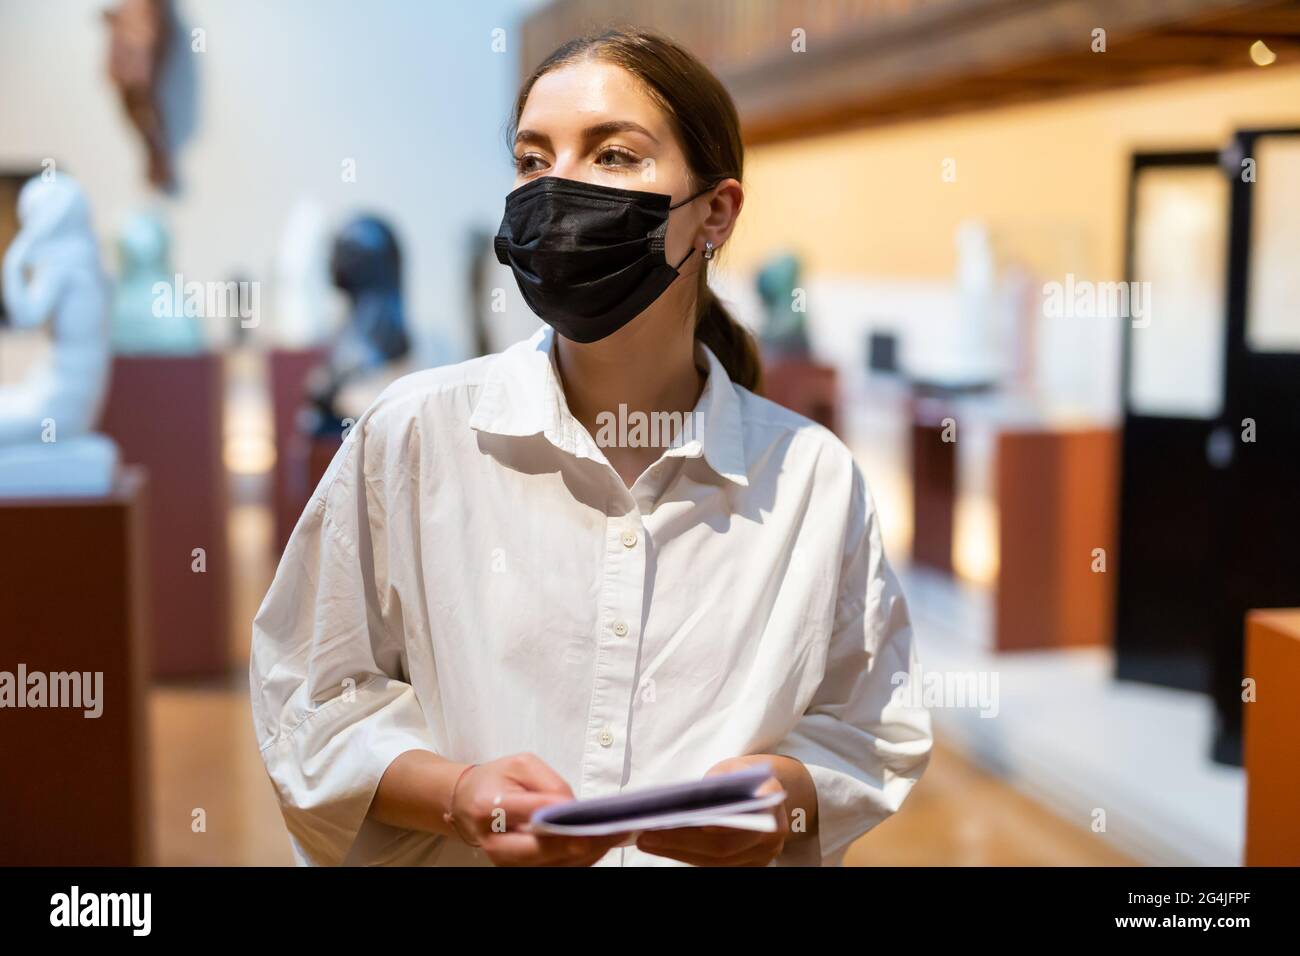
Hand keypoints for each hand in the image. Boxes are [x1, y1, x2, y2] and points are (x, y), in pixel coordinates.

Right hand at [448, 753, 624, 866]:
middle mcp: (495, 842)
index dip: (565, 815)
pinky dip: (580, 860)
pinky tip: (599, 846)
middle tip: (614, 831)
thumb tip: (575, 808)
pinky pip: (556, 870)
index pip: (533, 814)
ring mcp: (505, 862)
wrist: (468, 804)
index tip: (595, 812)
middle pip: (544, 850)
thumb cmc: (497, 780)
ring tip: (615, 837)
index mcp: (490, 808)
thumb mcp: (521, 765)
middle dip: (582, 841)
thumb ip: (550, 783)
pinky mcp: (518, 871)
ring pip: (553, 866)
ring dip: (587, 854)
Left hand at [635, 756, 790, 866]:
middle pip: (724, 846)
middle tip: (647, 835)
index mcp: (771, 797)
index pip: (752, 813)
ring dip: (679, 852)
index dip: (727, 823)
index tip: (699, 824)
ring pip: (718, 861)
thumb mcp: (730, 767)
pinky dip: (688, 855)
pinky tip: (663, 846)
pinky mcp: (749, 865)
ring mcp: (762, 853)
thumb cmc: (740, 777)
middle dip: (682, 841)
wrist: (764, 792)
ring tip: (647, 841)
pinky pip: (716, 866)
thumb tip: (682, 801)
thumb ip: (715, 782)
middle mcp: (772, 832)